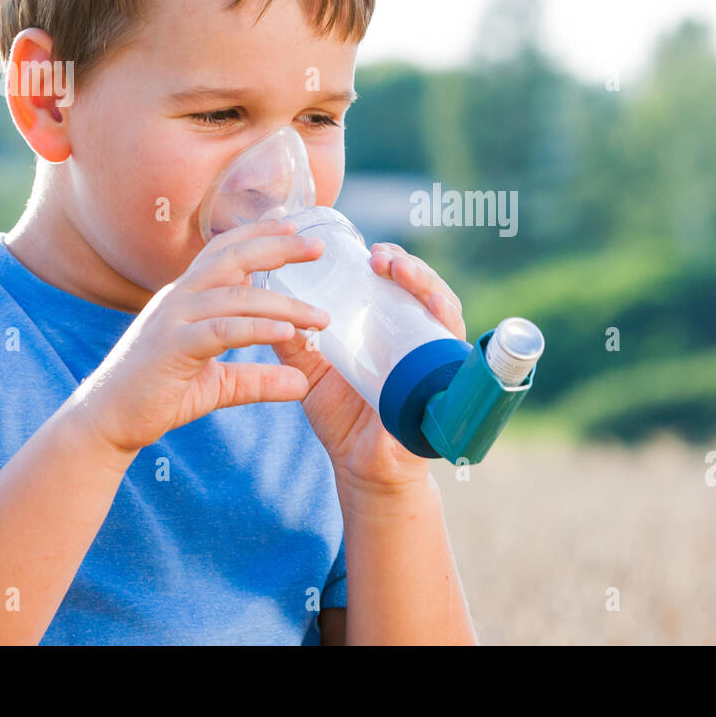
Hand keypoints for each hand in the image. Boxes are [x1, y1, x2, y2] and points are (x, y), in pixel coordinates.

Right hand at [72, 218, 331, 454]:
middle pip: (233, 259)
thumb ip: (257, 379)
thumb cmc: (157, 396)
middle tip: (318, 247)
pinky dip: (256, 329)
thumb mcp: (218, 384)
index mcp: (187, 297)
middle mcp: (180, 298)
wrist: (107, 422)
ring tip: (321, 317)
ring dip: (283, 305)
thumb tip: (302, 384)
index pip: (225, 252)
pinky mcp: (171, 347)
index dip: (258, 236)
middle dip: (278, 248)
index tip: (295, 228)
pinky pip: (220, 330)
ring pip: (236, 298)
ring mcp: (173, 319)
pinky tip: (286, 333)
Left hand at [271, 241, 466, 494]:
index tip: (364, 249)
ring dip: (424, 282)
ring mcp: (432, 356)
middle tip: (378, 256)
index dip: (386, 261)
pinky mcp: (443, 379)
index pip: (396, 283)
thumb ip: (293, 339)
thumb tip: (260, 301)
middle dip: (405, 264)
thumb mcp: (312, 370)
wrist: (361, 467)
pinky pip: (454, 344)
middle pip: (422, 288)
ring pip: (442, 306)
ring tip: (397, 268)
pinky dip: (446, 319)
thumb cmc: (343, 418)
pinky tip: (433, 304)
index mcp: (388, 329)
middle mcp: (415, 336)